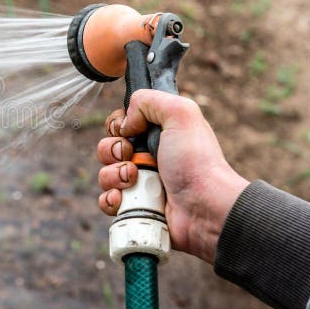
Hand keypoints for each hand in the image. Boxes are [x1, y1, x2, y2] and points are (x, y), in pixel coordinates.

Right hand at [96, 90, 248, 262]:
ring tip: (134, 181)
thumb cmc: (197, 162)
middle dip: (112, 151)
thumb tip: (126, 121)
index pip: (120, 125)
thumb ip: (149, 99)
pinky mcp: (135, 209)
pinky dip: (112, 200)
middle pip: (107, 148)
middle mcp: (147, 158)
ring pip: (104, 175)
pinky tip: (125, 200)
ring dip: (113, 176)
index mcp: (156, 135)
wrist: (205, 207)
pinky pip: (106, 202)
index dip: (117, 126)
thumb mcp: (181, 113)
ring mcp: (140, 185)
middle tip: (132, 157)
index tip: (129, 132)